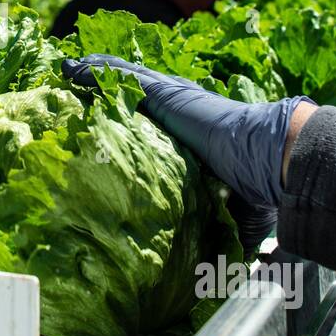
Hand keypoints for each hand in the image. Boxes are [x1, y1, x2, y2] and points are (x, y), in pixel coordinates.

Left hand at [62, 54, 312, 209]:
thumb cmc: (254, 185)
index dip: (132, 110)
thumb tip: (211, 270)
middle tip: (79, 75)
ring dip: (94, 71)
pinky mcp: (163, 94)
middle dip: (107, 81)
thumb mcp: (225, 205)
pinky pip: (119, 79)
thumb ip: (212, 221)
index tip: (109, 113)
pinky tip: (71, 67)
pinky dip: (93, 72)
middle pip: (134, 87)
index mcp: (194, 127)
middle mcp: (180, 106)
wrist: (267, 159)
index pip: (154, 113)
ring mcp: (171, 97)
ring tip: (68, 65)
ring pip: (123, 77)